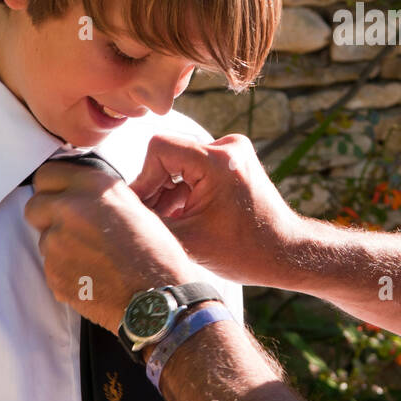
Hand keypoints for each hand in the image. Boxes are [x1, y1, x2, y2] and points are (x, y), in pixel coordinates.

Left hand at [25, 161, 194, 333]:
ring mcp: (57, 242)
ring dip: (60, 244)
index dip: (54, 188)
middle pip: (35, 205)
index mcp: (93, 187)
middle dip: (48, 215)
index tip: (59, 196)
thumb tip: (79, 195)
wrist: (156, 298)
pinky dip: (65, 269)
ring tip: (93, 256)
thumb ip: (99, 197)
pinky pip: (50, 266)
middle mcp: (70, 209)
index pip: (48, 175)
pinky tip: (92, 273)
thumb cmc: (155, 255)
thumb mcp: (134, 208)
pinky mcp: (53, 273)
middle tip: (71, 228)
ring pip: (44, 238)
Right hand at [130, 133, 300, 285]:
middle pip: (168, 154)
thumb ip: (147, 221)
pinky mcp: (234, 160)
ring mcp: (233, 151)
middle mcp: (228, 147)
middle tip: (150, 219)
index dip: (143, 178)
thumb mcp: (187, 241)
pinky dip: (184, 190)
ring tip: (167, 223)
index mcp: (218, 161)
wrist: (286, 253)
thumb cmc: (244, 252)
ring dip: (168, 191)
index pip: (159, 148)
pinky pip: (196, 166)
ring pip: (180, 161)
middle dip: (155, 188)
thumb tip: (114, 210)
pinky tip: (182, 217)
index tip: (142, 208)